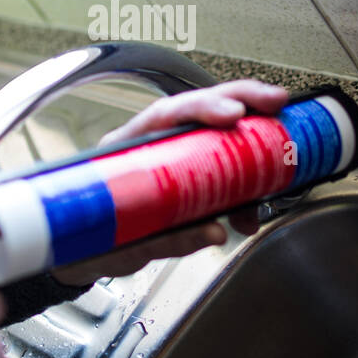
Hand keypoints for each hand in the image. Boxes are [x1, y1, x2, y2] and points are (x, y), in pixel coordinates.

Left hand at [50, 80, 288, 286]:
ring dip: (249, 141)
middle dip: (240, 99)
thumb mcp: (125, 246)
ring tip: (277, 159)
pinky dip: (244, 182)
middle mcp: (149, 146)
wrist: (80, 258)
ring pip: (213, 135)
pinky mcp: (185, 179)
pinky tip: (256, 200)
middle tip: (275, 103)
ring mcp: (169, 159)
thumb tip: (214, 232)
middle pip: (196, 109)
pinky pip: (219, 168)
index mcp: (124, 150)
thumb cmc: (92, 241)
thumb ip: (169, 238)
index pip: (165, 114)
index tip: (232, 114)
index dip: (202, 109)